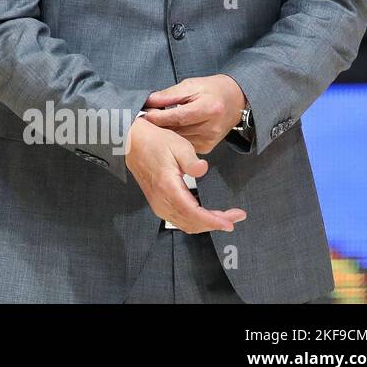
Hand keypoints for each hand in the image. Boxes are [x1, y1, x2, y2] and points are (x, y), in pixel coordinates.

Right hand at [125, 116, 246, 233]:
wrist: (131, 141)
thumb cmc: (154, 142)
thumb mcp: (177, 145)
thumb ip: (191, 160)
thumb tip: (203, 169)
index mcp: (167, 187)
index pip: (193, 213)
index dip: (213, 221)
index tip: (231, 222)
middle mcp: (161, 200)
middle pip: (192, 223)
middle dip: (216, 223)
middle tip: (235, 217)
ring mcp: (157, 203)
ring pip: (185, 224)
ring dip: (205, 224)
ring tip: (224, 217)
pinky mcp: (157, 202)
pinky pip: (178, 220)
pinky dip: (194, 221)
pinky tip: (205, 215)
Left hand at [140, 74, 246, 153]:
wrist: (236, 101)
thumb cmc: (213, 90)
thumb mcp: (191, 85)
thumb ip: (170, 94)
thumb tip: (149, 101)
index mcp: (209, 108)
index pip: (178, 117)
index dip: (159, 116)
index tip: (145, 114)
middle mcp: (211, 127)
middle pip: (177, 129)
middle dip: (158, 125)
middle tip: (143, 119)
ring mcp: (210, 139)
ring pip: (178, 139)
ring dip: (164, 132)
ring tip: (153, 124)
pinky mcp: (207, 147)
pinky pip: (184, 144)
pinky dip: (174, 138)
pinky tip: (167, 130)